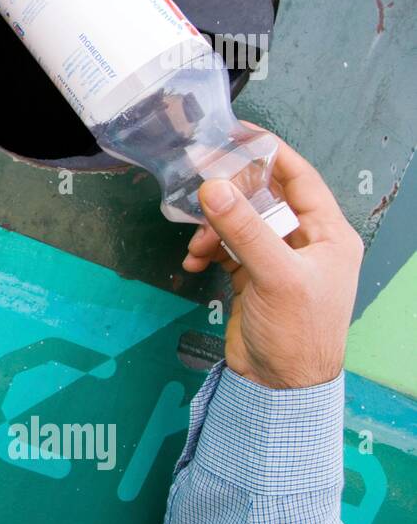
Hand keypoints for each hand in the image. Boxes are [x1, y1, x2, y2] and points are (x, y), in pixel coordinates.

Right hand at [182, 129, 363, 388]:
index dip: (271, 154)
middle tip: (200, 181)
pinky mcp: (252, 278)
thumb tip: (214, 188)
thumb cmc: (298, 335)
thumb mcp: (275, 277)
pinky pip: (226, 249)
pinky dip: (208, 250)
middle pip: (264, 199)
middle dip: (231, 195)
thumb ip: (244, 230)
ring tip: (198, 243)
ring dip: (214, 228)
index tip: (239, 135)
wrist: (280, 388)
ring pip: (239, 223)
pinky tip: (195, 261)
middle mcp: (305, 243)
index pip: (300, 179)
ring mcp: (277, 260)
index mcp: (328, 235)